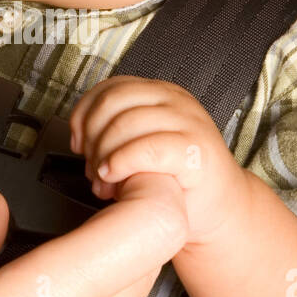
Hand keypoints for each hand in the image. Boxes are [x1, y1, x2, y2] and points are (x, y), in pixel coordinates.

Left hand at [69, 75, 247, 248]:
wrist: (220, 209)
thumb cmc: (178, 181)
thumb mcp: (141, 148)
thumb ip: (114, 136)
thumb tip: (79, 141)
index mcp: (160, 94)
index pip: (110, 88)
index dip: (84, 113)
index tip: (77, 142)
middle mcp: (174, 101)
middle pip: (113, 102)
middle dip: (91, 135)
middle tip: (90, 166)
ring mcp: (188, 122)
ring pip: (125, 123)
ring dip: (102, 154)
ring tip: (102, 180)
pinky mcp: (196, 149)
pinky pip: (147, 148)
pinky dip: (121, 162)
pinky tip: (113, 176)